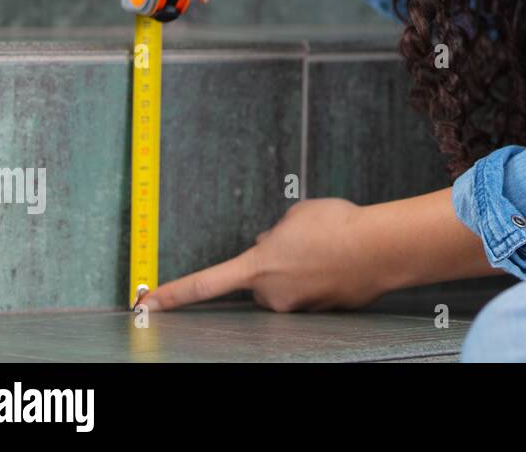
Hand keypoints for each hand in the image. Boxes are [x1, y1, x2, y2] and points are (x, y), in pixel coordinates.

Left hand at [136, 198, 393, 312]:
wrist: (378, 248)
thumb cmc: (337, 226)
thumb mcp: (295, 214)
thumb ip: (273, 233)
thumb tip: (270, 244)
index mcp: (257, 266)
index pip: (204, 284)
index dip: (172, 295)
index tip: (147, 305)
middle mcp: (272, 294)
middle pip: (259, 279)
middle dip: (273, 261)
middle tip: (302, 240)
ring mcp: (297, 306)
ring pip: (287, 284)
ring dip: (300, 266)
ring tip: (328, 246)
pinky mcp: (320, 311)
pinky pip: (311, 290)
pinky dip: (321, 274)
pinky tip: (339, 258)